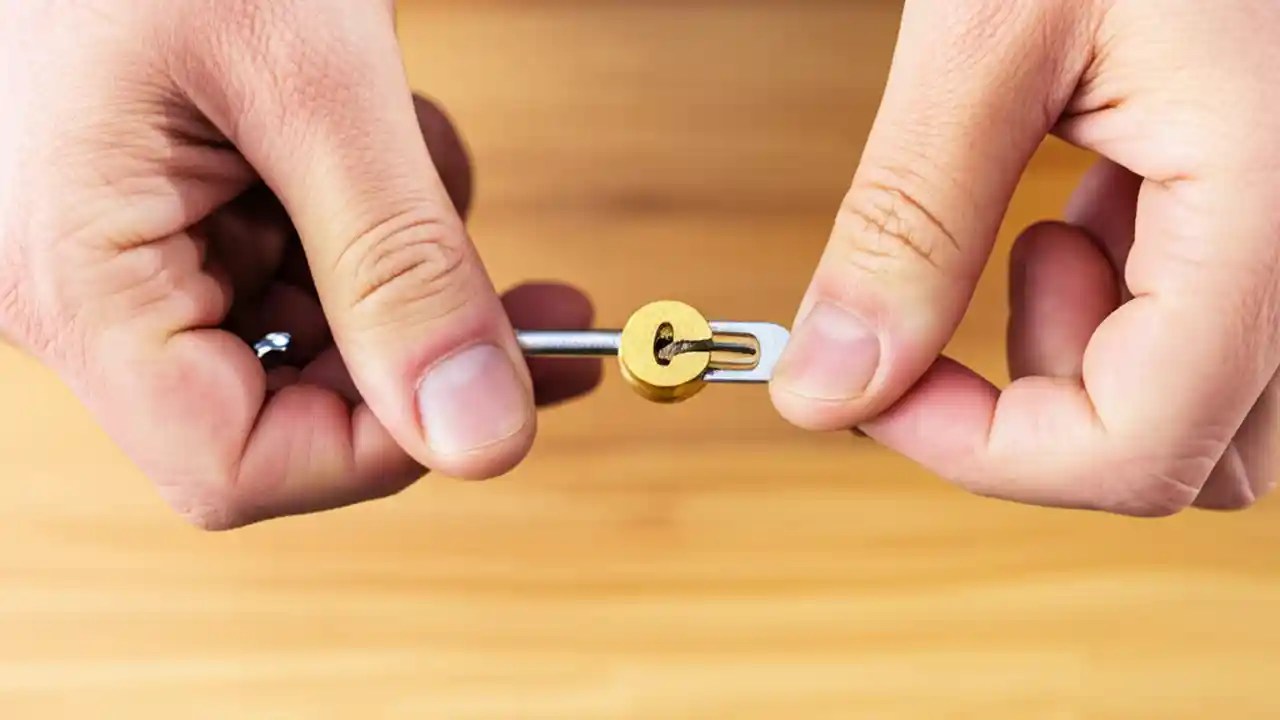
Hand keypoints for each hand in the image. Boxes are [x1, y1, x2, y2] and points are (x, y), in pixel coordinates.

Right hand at [0, 1, 599, 528]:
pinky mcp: (172, 204)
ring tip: (406, 143)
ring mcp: (128, 245)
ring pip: (311, 330)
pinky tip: (374, 128)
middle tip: (530, 300)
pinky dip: (367, 209)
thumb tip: (481, 436)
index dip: (381, 447)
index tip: (492, 386)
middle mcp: (87, 285)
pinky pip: (296, 256)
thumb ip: (396, 266)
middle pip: (287, 406)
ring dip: (399, 261)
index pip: (237, 467)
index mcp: (81, 279)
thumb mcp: (305, 78)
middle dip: (417, 339)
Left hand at [771, 0, 1279, 514]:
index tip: (872, 391)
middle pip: (1177, 454)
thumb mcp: (992, 35)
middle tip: (988, 264)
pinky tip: (1100, 178)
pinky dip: (1131, 293)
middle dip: (1042, 401)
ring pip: (1204, 408)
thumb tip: (830, 383)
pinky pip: (1216, 324)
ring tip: (1060, 200)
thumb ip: (911, 224)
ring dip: (1093, 351)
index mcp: (1273, 211)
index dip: (979, 450)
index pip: (1134, 450)